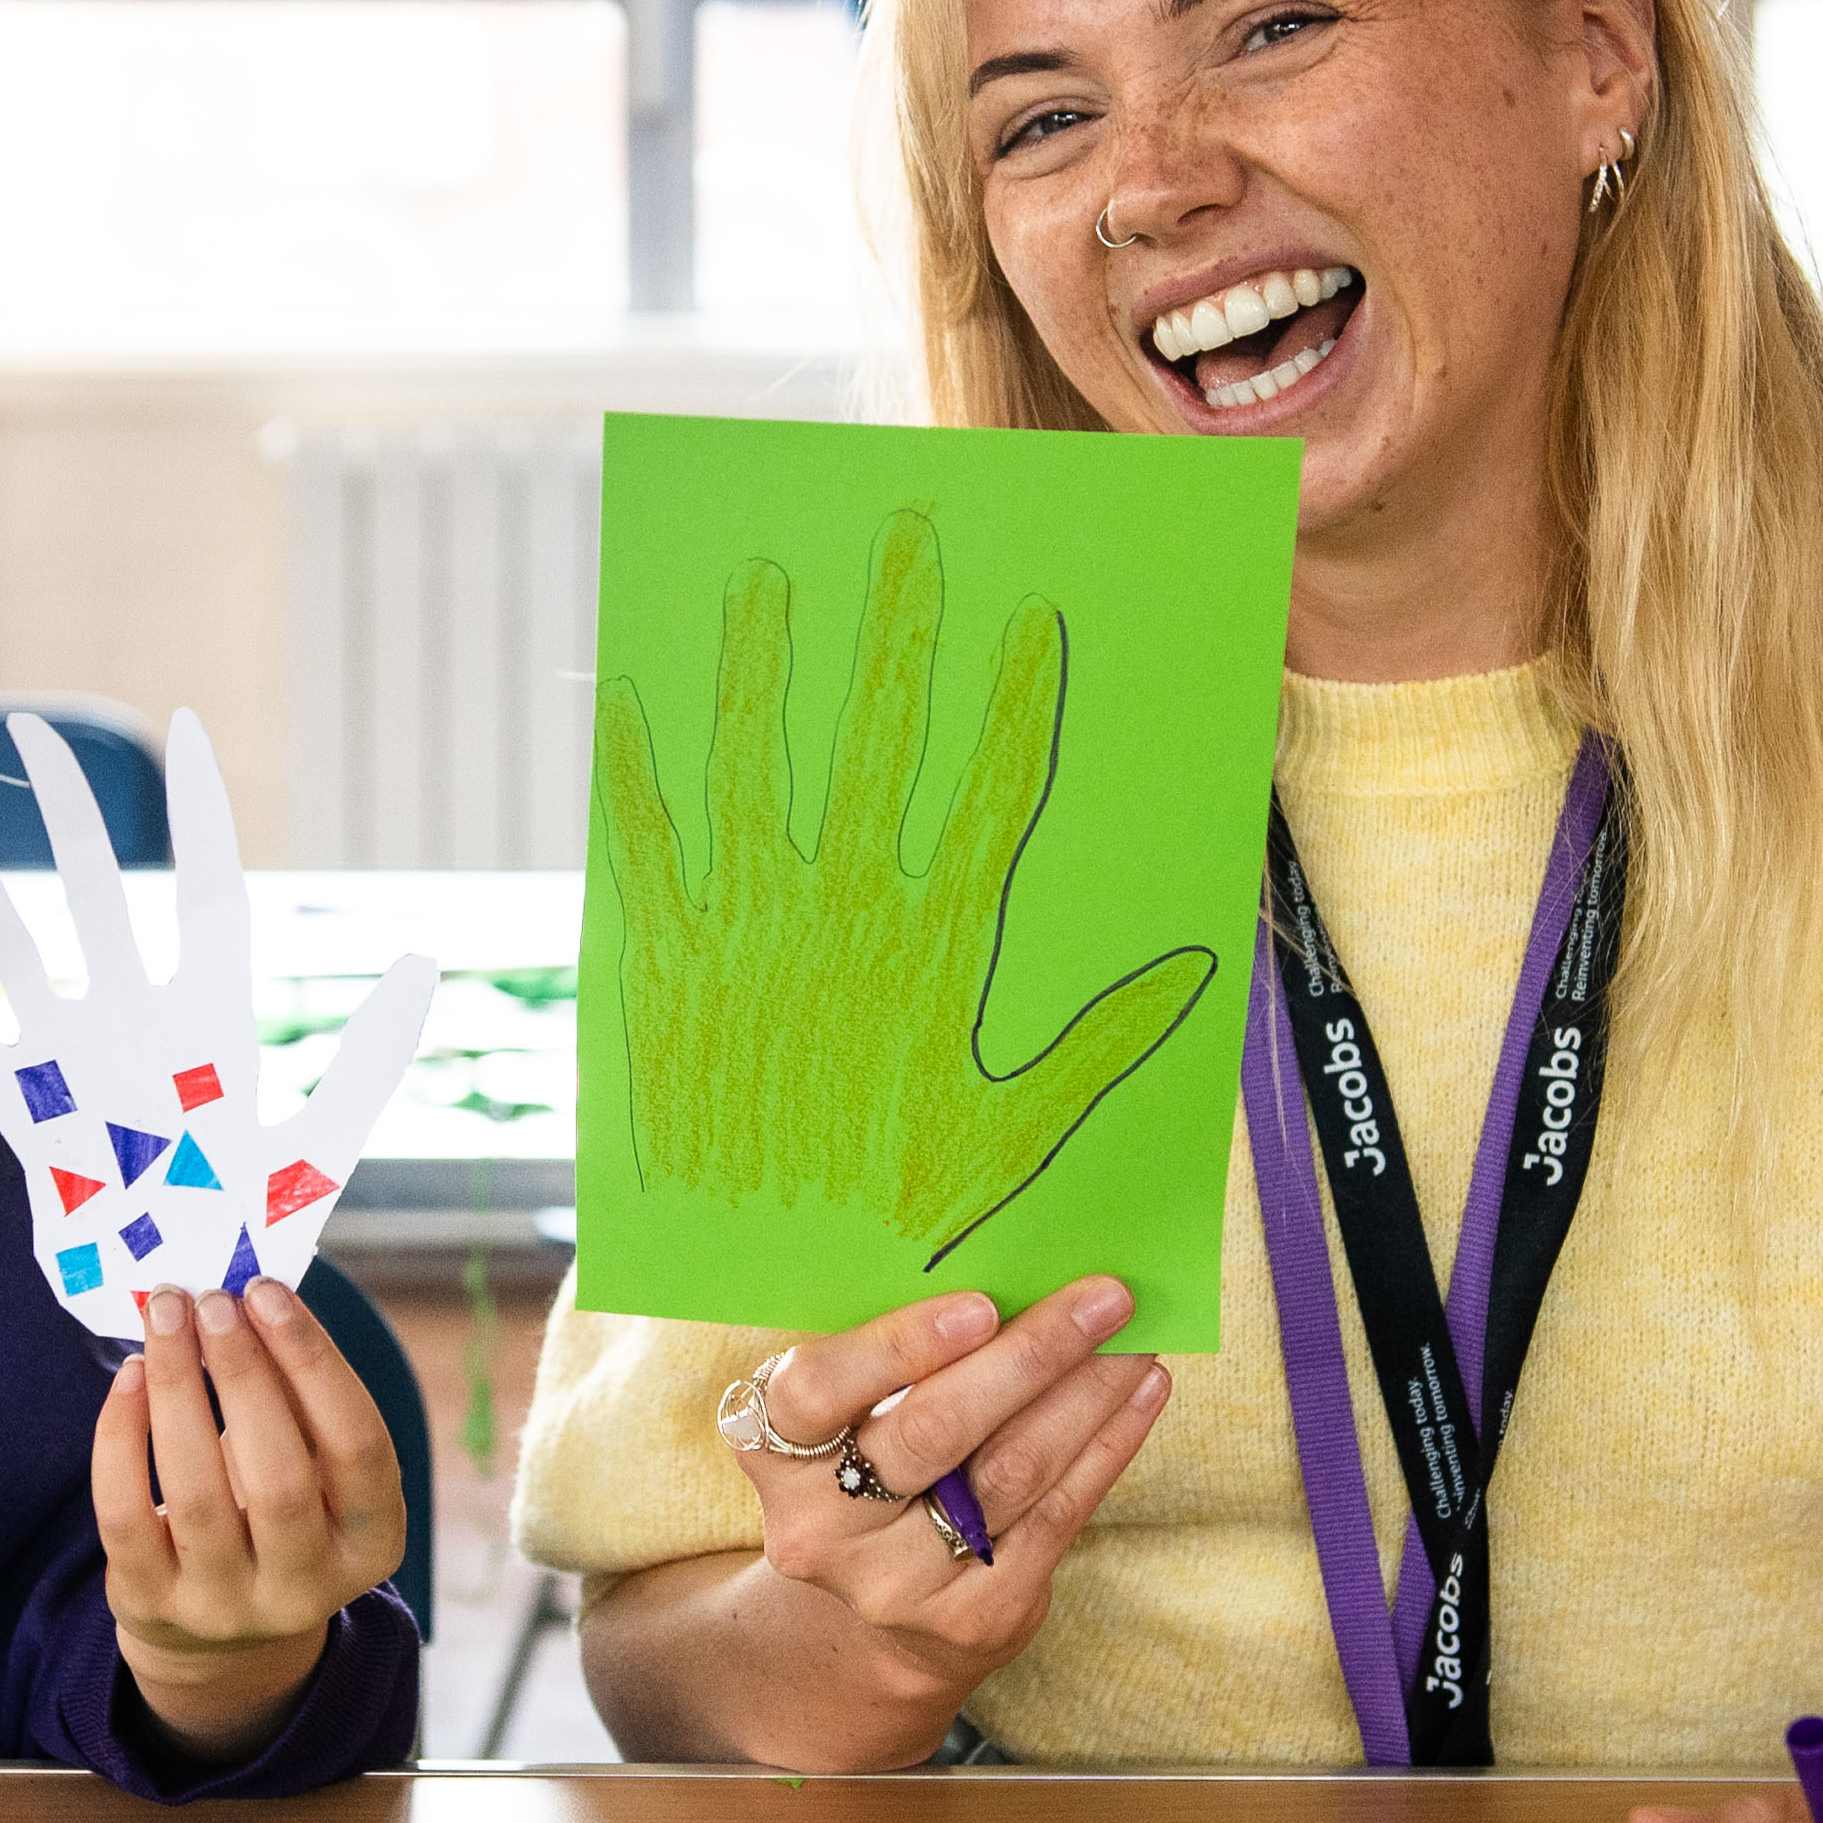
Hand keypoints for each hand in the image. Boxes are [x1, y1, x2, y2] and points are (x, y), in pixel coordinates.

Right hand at [0, 710, 435, 1337]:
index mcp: (215, 1023)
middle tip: (24, 731)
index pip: (208, 892)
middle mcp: (137, 1022)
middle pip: (92, 887)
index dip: (197, 814)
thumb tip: (420, 964)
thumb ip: (367, 1061)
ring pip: (6, 939)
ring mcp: (70, 1062)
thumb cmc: (255, 1238)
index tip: (184, 732)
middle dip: (59, 809)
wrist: (181, 1316)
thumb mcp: (318, 1151)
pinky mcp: (21, 1113)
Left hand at [95, 1275, 409, 1763]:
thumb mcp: (318, 1472)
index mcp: (372, 1544)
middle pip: (278, 1474)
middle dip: (241, 1373)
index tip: (267, 1292)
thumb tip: (249, 1298)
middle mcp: (307, 1588)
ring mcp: (226, 1606)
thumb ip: (300, 1399)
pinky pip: (127, 1513)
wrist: (219, 1632)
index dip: (312, 1363)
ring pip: (197, 1492)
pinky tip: (130, 1375)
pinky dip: (122, 1436)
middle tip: (211, 1299)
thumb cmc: (277, 1511)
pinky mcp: (151, 1604)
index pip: (357, 1447)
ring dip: (177, 1387)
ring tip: (165, 1316)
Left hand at [595, 506, 1212, 1267]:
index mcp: (936, 946)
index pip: (995, 790)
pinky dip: (630, 771)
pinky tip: (625, 696)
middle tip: (908, 541)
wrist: (761, 1280)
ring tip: (761, 579)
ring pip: (753, 760)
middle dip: (897, 632)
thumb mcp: (1016, 1138)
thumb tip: (1197, 976)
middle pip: (878, 738)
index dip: (1018, 699)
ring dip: (759, 661)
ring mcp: (745, 929)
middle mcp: (842, 914)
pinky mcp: (661, 963)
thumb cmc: (900, 1218)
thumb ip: (1104, 1049)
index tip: (1035, 618)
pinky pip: (641, 846)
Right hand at [718, 1277, 1172, 1740]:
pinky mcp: (975, 1616)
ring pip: (1010, 1472)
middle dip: (1030, 1355)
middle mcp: (824, 1528)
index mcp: (775, 1456)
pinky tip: (1140, 1395)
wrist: (877, 1615)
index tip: (981, 1305)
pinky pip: (1056, 1516)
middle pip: (933, 1432)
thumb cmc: (864, 1468)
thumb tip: (1016, 1271)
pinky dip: (1107, 1446)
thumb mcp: (843, 1416)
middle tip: (1103, 1298)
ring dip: (1086, 1395)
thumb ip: (891, 1358)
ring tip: (1135, 1339)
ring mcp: (898, 1582)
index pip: (820, 1392)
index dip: (898, 1348)